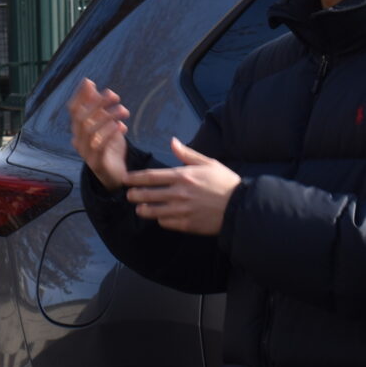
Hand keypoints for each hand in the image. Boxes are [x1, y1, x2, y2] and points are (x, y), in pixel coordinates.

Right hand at [69, 78, 131, 189]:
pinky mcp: (97, 163)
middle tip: (115, 96)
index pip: (73, 109)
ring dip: (107, 117)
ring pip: (91, 131)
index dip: (80, 95)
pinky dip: (110, 134)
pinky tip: (122, 126)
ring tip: (124, 111)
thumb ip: (96, 105)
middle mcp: (79, 139)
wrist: (115, 175)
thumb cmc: (108, 145)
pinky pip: (100, 147)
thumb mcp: (104, 123)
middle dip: (97, 104)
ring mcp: (86, 152)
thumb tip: (88, 83)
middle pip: (82, 119)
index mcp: (79, 129)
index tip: (90, 82)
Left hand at [124, 138, 240, 235]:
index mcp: (183, 176)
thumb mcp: (208, 163)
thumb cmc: (225, 183)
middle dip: (134, 195)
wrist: (240, 207)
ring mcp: (182, 210)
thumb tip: (172, 142)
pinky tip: (160, 217)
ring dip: (143, 210)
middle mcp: (179, 193)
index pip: (151, 176)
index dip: (135, 178)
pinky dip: (161, 220)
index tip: (125, 179)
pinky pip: (166, 222)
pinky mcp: (187, 224)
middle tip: (129, 195)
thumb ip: (187, 154)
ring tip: (139, 209)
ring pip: (153, 211)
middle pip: (148, 194)